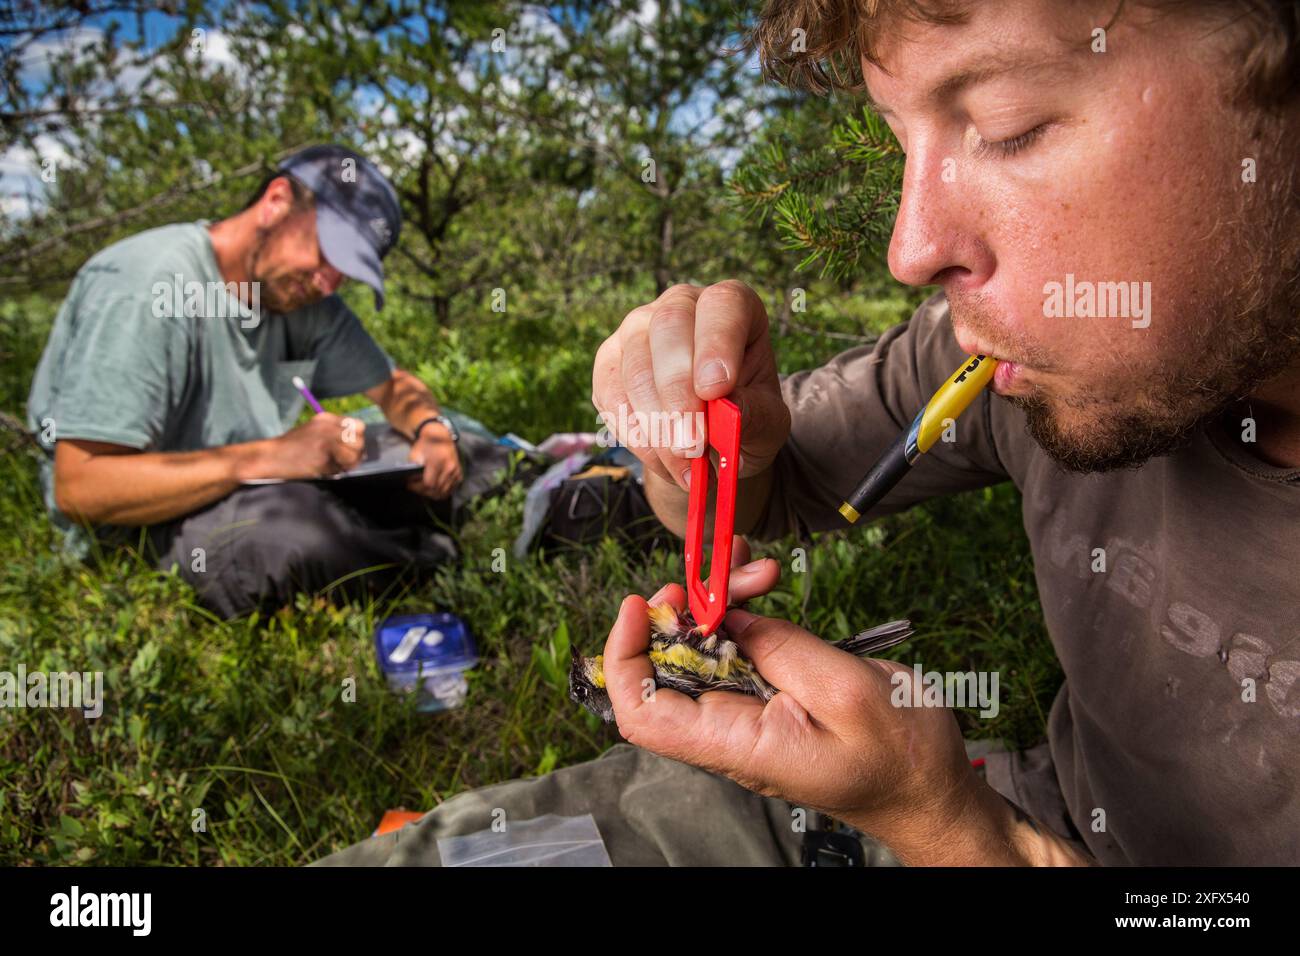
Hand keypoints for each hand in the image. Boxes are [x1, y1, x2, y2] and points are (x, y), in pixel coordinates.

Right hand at [246, 413, 365, 479]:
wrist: (271, 457)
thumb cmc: (292, 446)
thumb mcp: (312, 429)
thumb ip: (334, 432)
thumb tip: (358, 444)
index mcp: (326, 418)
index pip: (359, 425)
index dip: (357, 437)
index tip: (350, 446)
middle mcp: (329, 428)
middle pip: (360, 440)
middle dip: (356, 452)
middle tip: (346, 459)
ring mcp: (327, 443)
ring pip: (355, 455)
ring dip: (349, 463)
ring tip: (337, 465)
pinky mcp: (324, 458)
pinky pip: (343, 467)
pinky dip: (338, 471)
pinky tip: (327, 469)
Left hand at [407, 425, 461, 498]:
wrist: (441, 437)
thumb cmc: (426, 444)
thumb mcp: (415, 453)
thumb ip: (413, 468)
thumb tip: (411, 480)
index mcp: (438, 462)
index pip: (428, 484)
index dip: (417, 487)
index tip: (409, 485)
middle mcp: (449, 468)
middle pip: (436, 490)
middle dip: (423, 491)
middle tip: (415, 487)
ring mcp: (456, 472)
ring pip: (443, 492)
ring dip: (431, 494)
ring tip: (423, 488)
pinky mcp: (459, 475)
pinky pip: (450, 490)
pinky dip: (441, 492)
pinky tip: (433, 489)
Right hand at [592, 281, 791, 491]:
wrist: (712, 438)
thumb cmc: (746, 416)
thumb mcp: (767, 421)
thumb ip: (755, 414)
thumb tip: (727, 410)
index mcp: (732, 305)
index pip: (722, 304)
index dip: (716, 343)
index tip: (716, 390)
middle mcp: (681, 305)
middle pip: (669, 327)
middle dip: (678, 391)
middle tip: (692, 444)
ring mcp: (637, 330)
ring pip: (635, 367)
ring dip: (657, 425)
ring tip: (684, 468)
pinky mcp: (609, 363)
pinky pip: (610, 395)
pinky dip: (635, 436)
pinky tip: (663, 461)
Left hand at [601, 544, 1006, 864]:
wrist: (932, 792)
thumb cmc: (901, 758)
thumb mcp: (848, 691)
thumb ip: (781, 649)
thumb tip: (729, 616)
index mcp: (737, 744)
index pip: (642, 712)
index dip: (625, 657)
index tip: (641, 604)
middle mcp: (730, 732)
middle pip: (668, 667)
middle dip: (683, 608)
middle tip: (720, 571)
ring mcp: (747, 714)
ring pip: (703, 650)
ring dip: (718, 600)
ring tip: (755, 567)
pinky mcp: (768, 697)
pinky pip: (736, 650)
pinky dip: (742, 611)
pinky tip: (761, 582)